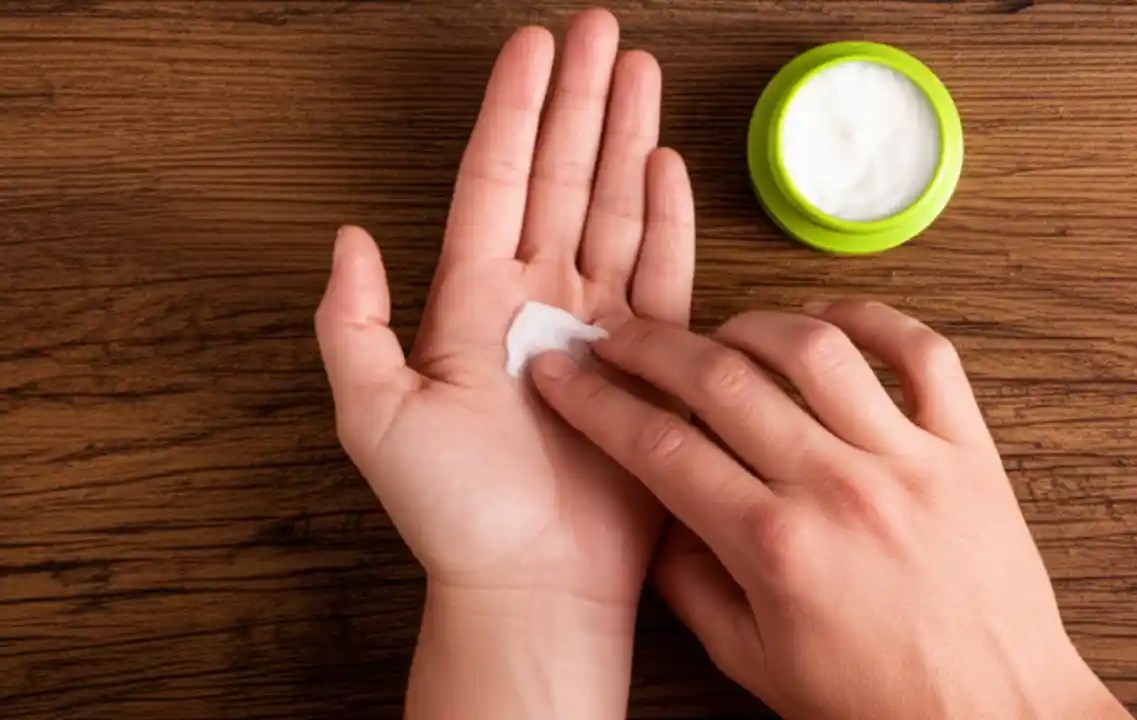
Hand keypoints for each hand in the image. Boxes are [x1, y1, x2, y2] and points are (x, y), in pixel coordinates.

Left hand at [314, 9, 693, 717]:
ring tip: (638, 70)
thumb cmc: (452, 513)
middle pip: (560, 176)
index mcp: (472, 302)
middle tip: (597, 29)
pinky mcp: (649, 364)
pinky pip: (663, 276)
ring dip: (626, 138)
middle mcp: (537, 302)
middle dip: (579, 99)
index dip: (512, 110)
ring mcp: (597, 327)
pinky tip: (665, 166)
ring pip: (614, 208)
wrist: (530, 582)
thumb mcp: (373, 414)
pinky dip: (668, 220)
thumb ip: (353, 321)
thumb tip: (350, 235)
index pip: (495, 181)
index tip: (531, 46)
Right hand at [531, 300, 1132, 719]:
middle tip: (620, 336)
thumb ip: (692, 584)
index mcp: (775, 547)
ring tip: (720, 333)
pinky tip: (829, 318)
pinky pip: (921, 353)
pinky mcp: (967, 450)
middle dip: (650, 346)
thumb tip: (656, 518)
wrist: (996, 718)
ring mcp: (908, 460)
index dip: (596, 403)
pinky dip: (873, 317)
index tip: (564, 375)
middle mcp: (837, 488)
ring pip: (813, 347)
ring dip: (751, 323)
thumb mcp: (756, 662)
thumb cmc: (879, 703)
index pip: (659, 447)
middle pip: (719, 379)